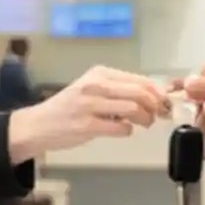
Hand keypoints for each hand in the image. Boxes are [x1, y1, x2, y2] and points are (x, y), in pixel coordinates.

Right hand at [7, 66, 168, 162]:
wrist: (39, 124)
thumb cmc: (69, 107)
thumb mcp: (92, 88)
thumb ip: (118, 89)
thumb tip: (153, 95)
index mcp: (99, 73)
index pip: (140, 80)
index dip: (158, 93)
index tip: (164, 103)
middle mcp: (95, 85)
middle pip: (140, 93)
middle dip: (156, 106)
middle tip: (158, 116)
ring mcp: (90, 105)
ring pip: (133, 109)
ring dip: (145, 119)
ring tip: (144, 124)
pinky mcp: (87, 126)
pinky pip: (121, 129)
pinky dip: (128, 131)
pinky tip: (123, 131)